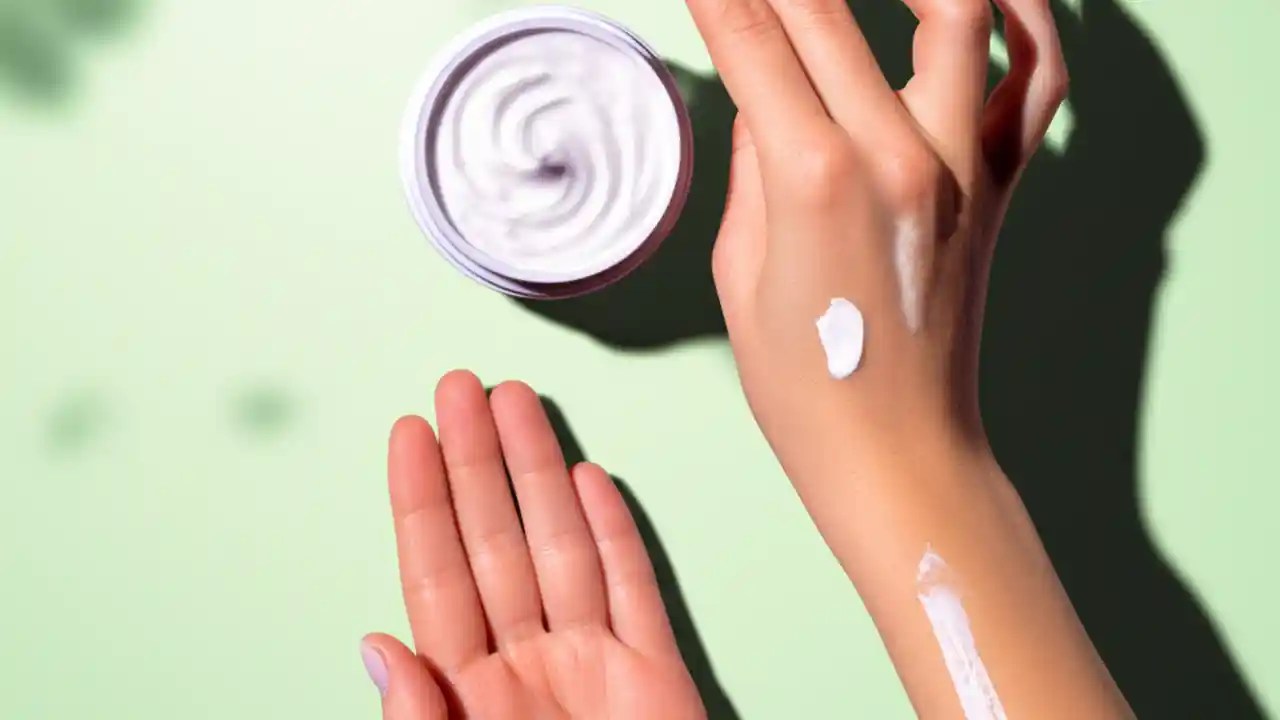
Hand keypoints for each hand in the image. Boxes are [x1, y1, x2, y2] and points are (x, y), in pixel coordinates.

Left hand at [362, 371, 704, 718]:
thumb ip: (418, 719)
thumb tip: (378, 646)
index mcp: (470, 692)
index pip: (437, 576)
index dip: (422, 501)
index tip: (410, 433)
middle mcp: (527, 664)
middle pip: (497, 542)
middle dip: (477, 460)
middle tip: (462, 389)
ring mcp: (592, 663)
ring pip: (562, 547)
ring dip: (540, 472)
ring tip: (518, 404)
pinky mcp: (655, 672)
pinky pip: (633, 588)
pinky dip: (615, 532)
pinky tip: (589, 480)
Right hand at [689, 0, 1066, 479]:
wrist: (897, 453)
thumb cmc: (804, 385)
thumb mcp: (739, 274)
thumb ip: (750, 167)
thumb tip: (763, 102)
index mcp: (812, 180)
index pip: (754, 41)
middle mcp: (895, 155)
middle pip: (830, 11)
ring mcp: (960, 166)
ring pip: (960, 12)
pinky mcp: (998, 187)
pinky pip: (1038, 81)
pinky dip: (1030, 21)